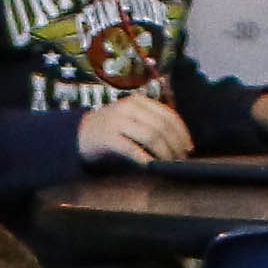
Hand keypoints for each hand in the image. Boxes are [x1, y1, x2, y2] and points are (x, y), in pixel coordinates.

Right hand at [72, 92, 192, 168]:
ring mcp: (118, 122)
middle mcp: (129, 108)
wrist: (79, 134)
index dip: (181, 132)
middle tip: (181, 159)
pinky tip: (152, 167)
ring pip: (150, 136)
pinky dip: (145, 158)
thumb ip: (152, 123)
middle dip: (175, 144)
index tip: (188, 147)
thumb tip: (180, 141)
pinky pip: (132, 149)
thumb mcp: (133, 119)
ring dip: (164, 152)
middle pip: (161, 126)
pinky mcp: (108, 138)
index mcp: (138, 101)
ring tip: (169, 163)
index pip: (168, 114)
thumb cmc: (112, 130)